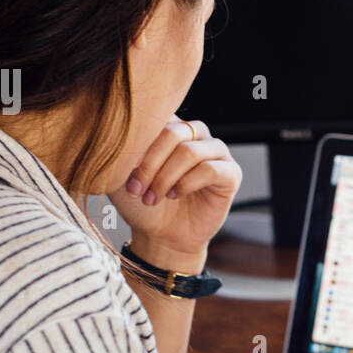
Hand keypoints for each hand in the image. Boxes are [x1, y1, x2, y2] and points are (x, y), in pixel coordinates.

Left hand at [108, 118, 241, 267]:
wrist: (159, 235)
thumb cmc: (141, 202)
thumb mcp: (122, 173)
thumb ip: (124, 149)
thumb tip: (127, 134)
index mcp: (171, 125)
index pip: (157, 116)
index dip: (138, 143)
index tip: (123, 169)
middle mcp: (196, 133)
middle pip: (173, 133)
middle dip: (151, 164)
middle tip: (137, 188)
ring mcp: (216, 152)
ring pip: (191, 152)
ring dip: (166, 177)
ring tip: (154, 196)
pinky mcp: (231, 173)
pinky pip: (210, 170)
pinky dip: (187, 184)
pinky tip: (174, 195)